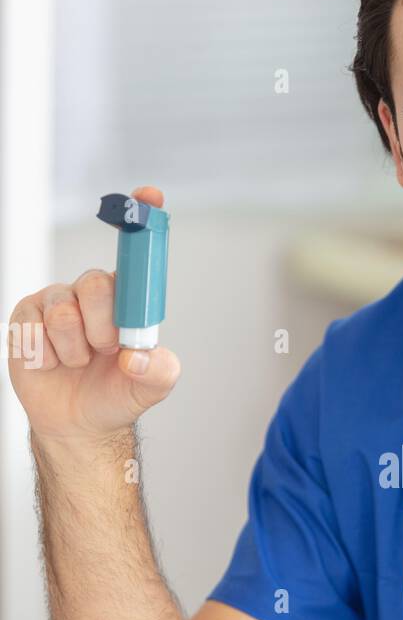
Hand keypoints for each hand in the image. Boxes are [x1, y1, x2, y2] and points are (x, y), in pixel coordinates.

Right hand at [7, 184, 180, 443]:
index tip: (149, 196)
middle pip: (96, 284)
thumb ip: (158, 372)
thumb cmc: (116, 394)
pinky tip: (53, 363)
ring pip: (64, 312)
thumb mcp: (149, 388)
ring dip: (75, 351)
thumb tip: (138, 357)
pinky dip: (48, 356)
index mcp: (126, 298)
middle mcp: (92, 291)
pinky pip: (34, 329)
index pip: (135, 252)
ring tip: (79, 363)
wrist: (77, 423)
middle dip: (104, 327)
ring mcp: (57, 300)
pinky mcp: (26, 316)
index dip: (141, 218)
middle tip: (105, 351)